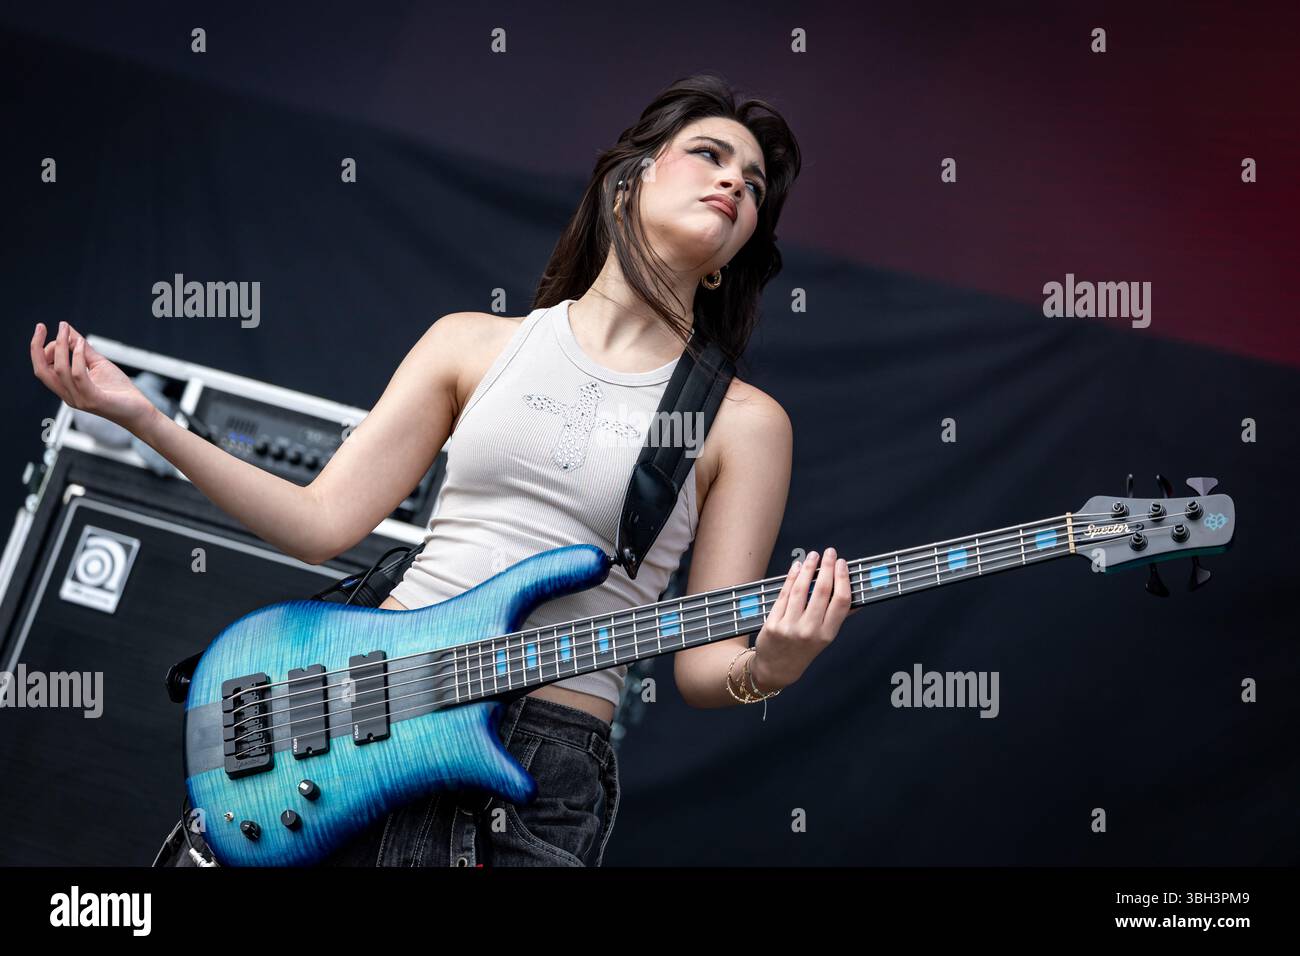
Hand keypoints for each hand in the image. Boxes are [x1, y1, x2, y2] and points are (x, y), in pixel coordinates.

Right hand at [30, 322, 157, 432]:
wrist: (140, 411)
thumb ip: (83, 349)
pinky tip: (84, 344)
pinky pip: (79, 375)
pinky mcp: (93, 400)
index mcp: (66, 388)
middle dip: (36, 347)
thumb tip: (68, 330)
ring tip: (66, 331)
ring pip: (59, 370)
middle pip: (41, 371)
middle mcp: (68, 395)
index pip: (44, 368)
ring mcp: (79, 399)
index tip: (58, 331)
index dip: (44, 348)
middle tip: (41, 326)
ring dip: (61, 347)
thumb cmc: (120, 390)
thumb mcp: (98, 364)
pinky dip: (78, 357)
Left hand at [751, 547, 853, 692]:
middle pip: (822, 592)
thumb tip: (855, 597)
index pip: (841, 602)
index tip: (842, 565)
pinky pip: (784, 595)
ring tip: (813, 556)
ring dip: (809, 568)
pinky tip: (797, 567)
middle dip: (827, 567)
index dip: (843, 579)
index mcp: (827, 634)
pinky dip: (791, 578)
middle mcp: (810, 631)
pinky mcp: (773, 624)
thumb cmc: (802, 650)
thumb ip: (836, 617)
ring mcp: (790, 627)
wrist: (776, 669)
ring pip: (801, 590)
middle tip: (830, 553)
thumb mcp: (824, 638)